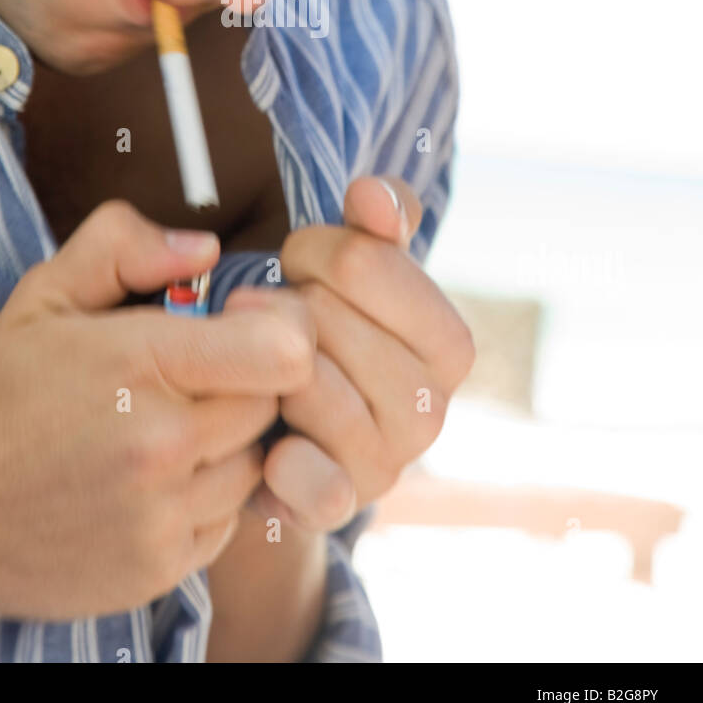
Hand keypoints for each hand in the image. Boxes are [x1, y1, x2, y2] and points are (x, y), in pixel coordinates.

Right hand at [0, 200, 315, 621]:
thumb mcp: (43, 294)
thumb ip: (122, 246)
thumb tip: (206, 248)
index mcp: (137, 366)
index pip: (284, 352)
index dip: (279, 329)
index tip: (238, 325)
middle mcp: (159, 446)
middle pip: (274, 403)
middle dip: (246, 382)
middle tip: (194, 378)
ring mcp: (162, 516)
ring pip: (256, 463)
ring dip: (228, 443)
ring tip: (166, 429)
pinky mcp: (159, 569)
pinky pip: (229, 518)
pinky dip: (206, 497)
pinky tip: (152, 480)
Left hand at [224, 176, 474, 531]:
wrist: (283, 432)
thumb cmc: (324, 330)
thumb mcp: (355, 266)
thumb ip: (378, 218)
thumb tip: (369, 196)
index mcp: (449, 344)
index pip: (368, 262)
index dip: (314, 251)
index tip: (299, 264)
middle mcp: (431, 410)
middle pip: (324, 320)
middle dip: (280, 304)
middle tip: (266, 313)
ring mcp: (388, 464)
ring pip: (307, 384)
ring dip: (263, 364)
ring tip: (253, 360)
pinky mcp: (339, 506)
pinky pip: (309, 476)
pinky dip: (280, 457)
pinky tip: (267, 437)